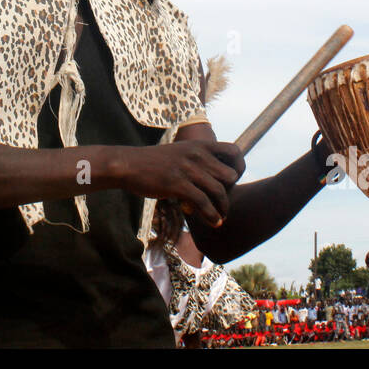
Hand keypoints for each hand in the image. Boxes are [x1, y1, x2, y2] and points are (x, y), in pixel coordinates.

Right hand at [118, 140, 244, 226]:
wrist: (128, 165)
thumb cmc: (154, 162)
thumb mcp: (180, 152)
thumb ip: (198, 160)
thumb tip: (215, 177)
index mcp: (199, 145)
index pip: (234, 151)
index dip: (239, 167)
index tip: (232, 181)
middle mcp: (197, 155)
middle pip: (230, 176)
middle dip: (230, 192)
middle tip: (222, 203)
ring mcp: (188, 169)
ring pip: (219, 192)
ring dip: (223, 209)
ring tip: (221, 218)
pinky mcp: (177, 184)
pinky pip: (203, 202)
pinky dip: (212, 216)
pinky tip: (214, 223)